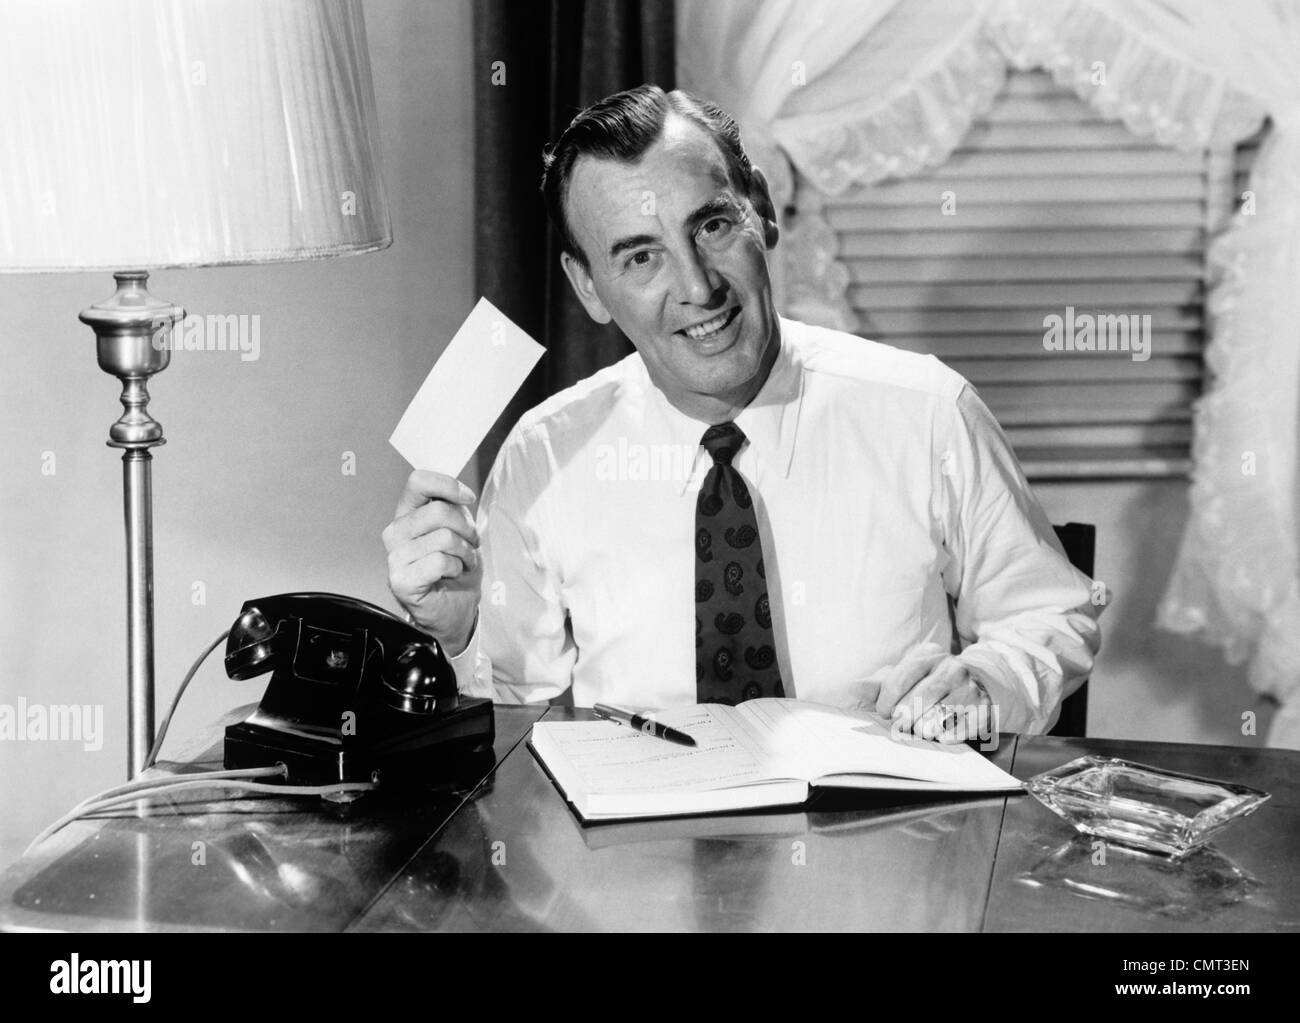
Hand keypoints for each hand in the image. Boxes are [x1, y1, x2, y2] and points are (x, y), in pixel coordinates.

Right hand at [382, 471, 481, 654]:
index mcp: (408, 514)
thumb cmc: (456, 569)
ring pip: (443, 538)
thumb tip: (459, 493)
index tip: (467, 498)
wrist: (456, 608)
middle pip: (438, 511)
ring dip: (464, 552)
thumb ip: (454, 507)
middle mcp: (396, 532)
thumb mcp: (461, 529)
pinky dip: (455, 568)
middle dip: (466, 529)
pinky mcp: (399, 579)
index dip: (447, 485)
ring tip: (462, 562)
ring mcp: (395, 557)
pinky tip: (450, 575)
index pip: (418, 482)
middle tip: (470, 544)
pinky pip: (439, 561)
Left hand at [871, 642, 991, 742]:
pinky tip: (942, 734)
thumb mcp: (904, 676)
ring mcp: (970, 688)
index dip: (887, 701)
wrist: (979, 683)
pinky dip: (946, 737)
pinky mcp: (984, 709)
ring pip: (938, 717)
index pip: (899, 679)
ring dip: (924, 728)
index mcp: (928, 654)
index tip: (885, 713)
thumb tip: (852, 687)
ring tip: (921, 728)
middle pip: (918, 700)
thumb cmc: (930, 682)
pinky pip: (959, 730)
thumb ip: (878, 684)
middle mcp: (952, 667)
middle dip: (904, 718)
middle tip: (901, 725)